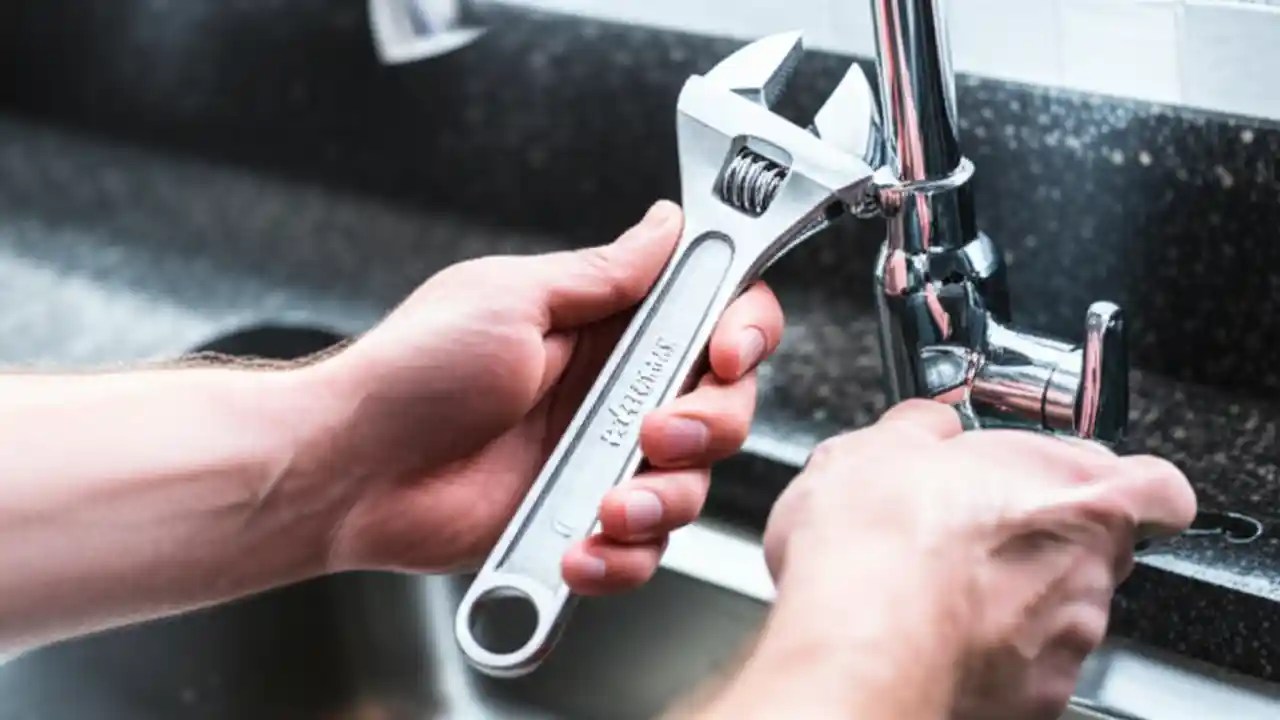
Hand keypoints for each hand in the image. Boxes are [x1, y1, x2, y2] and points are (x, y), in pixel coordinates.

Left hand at [307, 202, 783, 593]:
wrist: (349, 468)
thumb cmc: (412, 372)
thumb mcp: (510, 299)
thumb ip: (604, 274)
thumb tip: (667, 226)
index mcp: (605, 325)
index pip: (713, 314)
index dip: (743, 330)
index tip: (726, 350)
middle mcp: (615, 390)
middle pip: (724, 403)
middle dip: (709, 422)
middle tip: (656, 432)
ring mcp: (602, 458)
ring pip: (693, 483)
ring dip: (666, 498)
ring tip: (609, 504)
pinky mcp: (582, 522)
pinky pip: (641, 550)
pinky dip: (623, 557)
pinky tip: (580, 548)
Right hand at [719, 401, 1195, 719]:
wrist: (855, 648)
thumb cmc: (879, 546)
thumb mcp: (880, 444)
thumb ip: (928, 428)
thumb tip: (929, 427)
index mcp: (1076, 492)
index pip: (1159, 488)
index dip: (1123, 484)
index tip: (1072, 481)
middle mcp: (1090, 570)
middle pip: (1096, 548)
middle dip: (1038, 537)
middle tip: (969, 528)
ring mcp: (1065, 640)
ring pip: (1056, 609)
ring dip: (1008, 595)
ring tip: (934, 586)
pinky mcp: (1033, 698)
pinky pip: (1023, 665)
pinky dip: (987, 650)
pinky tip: (931, 632)